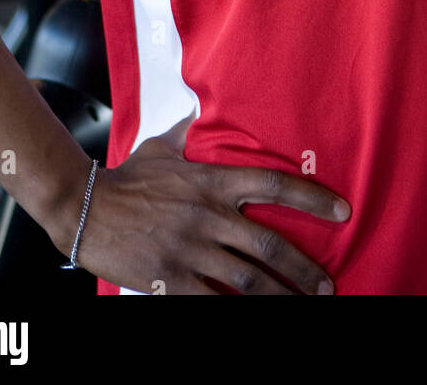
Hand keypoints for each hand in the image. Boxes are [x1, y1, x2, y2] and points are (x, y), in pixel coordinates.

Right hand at [60, 115, 350, 294]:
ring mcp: (191, 250)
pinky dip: (237, 314)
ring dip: (282, 298)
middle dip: (305, 269)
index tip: (342, 211)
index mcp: (211, 181)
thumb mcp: (163, 147)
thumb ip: (190, 132)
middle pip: (270, 244)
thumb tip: (202, 106)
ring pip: (249, 281)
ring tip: (305, 308)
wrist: (84, 209)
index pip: (274, 185)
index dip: (312, 199)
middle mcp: (208, 216)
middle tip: (327, 286)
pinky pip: (213, 303)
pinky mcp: (171, 280)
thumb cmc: (127, 179)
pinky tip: (257, 319)